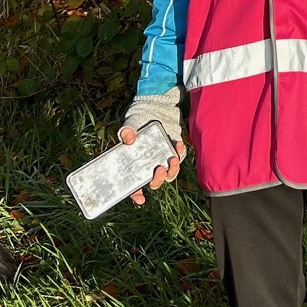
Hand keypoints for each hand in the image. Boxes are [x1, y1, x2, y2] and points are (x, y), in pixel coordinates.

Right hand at [120, 89, 185, 203]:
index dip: (135, 194)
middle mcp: (148, 165)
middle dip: (157, 179)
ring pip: (169, 175)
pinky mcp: (173, 152)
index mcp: (134, 164)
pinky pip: (178, 158)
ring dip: (172, 170)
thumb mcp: (131, 122)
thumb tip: (128, 138)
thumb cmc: (139, 118)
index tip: (140, 199)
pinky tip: (178, 144)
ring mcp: (162, 159)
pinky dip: (180, 153)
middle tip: (159, 169)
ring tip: (172, 159)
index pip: (133, 184)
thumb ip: (127, 130)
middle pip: (154, 182)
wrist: (156, 107)